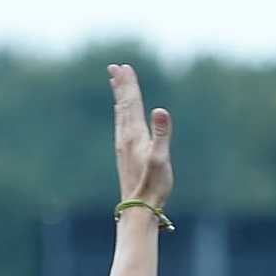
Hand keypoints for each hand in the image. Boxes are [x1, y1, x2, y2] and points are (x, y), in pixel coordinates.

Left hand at [105, 63, 172, 209]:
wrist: (139, 208)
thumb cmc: (153, 186)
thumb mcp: (161, 158)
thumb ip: (161, 133)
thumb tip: (160, 110)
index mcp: (134, 135)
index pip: (131, 103)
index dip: (128, 84)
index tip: (123, 67)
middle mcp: (125, 138)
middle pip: (123, 105)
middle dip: (121, 85)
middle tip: (115, 67)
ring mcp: (123, 147)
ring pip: (121, 115)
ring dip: (119, 97)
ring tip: (115, 84)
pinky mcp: (125, 155)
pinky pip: (122, 126)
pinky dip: (121, 114)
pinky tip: (121, 114)